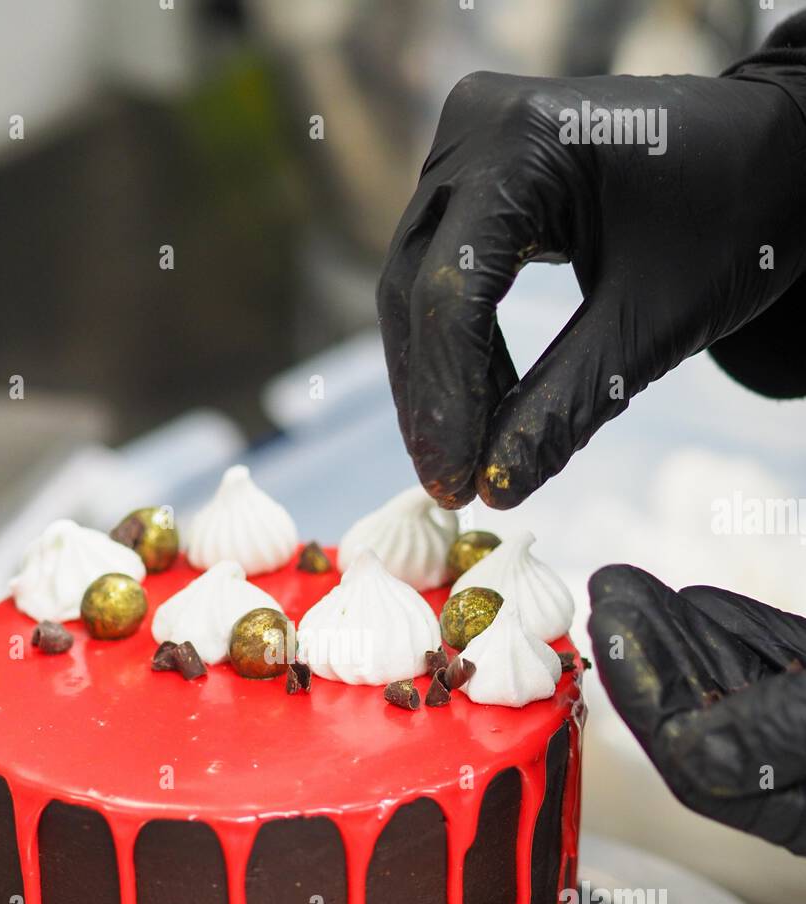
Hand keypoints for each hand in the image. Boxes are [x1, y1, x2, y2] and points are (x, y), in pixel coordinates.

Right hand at [378, 31, 805, 509]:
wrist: (776, 154)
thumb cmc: (731, 220)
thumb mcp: (649, 324)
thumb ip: (565, 406)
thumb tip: (495, 489)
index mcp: (522, 142)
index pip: (453, 290)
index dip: (446, 400)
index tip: (454, 483)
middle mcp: (477, 127)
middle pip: (419, 285)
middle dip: (432, 395)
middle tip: (447, 482)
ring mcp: (470, 142)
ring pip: (420, 282)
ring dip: (438, 375)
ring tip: (462, 457)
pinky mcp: (478, 171)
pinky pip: (446, 266)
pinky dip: (462, 340)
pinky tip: (482, 404)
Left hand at [588, 565, 805, 853]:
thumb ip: (772, 735)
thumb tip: (681, 746)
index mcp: (798, 812)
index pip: (694, 761)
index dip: (644, 696)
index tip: (605, 639)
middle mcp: (796, 776)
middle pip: (702, 714)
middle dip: (649, 652)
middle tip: (603, 597)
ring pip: (733, 680)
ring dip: (679, 631)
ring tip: (627, 586)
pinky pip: (776, 661)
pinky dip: (738, 630)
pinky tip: (696, 603)